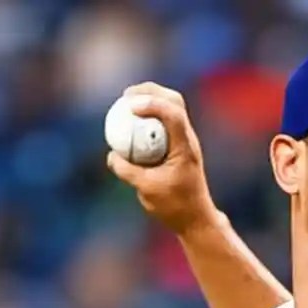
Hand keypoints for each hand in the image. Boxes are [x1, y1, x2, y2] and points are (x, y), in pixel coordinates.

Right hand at [106, 83, 217, 235]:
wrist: (195, 217)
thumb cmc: (174, 206)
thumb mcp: (147, 190)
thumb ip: (128, 171)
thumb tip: (112, 154)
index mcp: (185, 148)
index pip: (174, 115)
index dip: (152, 103)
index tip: (129, 106)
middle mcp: (188, 139)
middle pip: (174, 101)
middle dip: (151, 91)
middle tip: (126, 95)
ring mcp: (185, 140)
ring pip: (171, 107)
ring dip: (150, 98)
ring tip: (126, 101)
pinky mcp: (178, 145)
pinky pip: (163, 121)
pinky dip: (148, 115)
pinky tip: (129, 120)